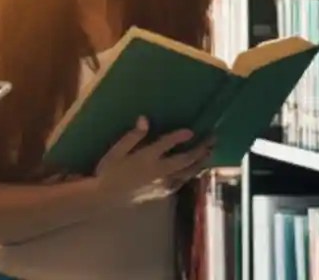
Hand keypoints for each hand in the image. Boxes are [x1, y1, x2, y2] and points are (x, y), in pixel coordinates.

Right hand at [93, 116, 213, 205]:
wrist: (106, 198)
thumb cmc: (109, 171)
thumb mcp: (116, 151)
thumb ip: (132, 136)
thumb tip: (144, 119)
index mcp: (146, 158)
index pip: (166, 144)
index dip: (179, 137)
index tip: (191, 130)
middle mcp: (158, 171)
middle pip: (184, 159)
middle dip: (200, 148)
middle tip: (212, 138)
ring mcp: (163, 184)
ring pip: (187, 172)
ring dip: (200, 161)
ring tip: (211, 152)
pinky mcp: (163, 193)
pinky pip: (182, 181)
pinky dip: (192, 173)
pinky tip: (196, 168)